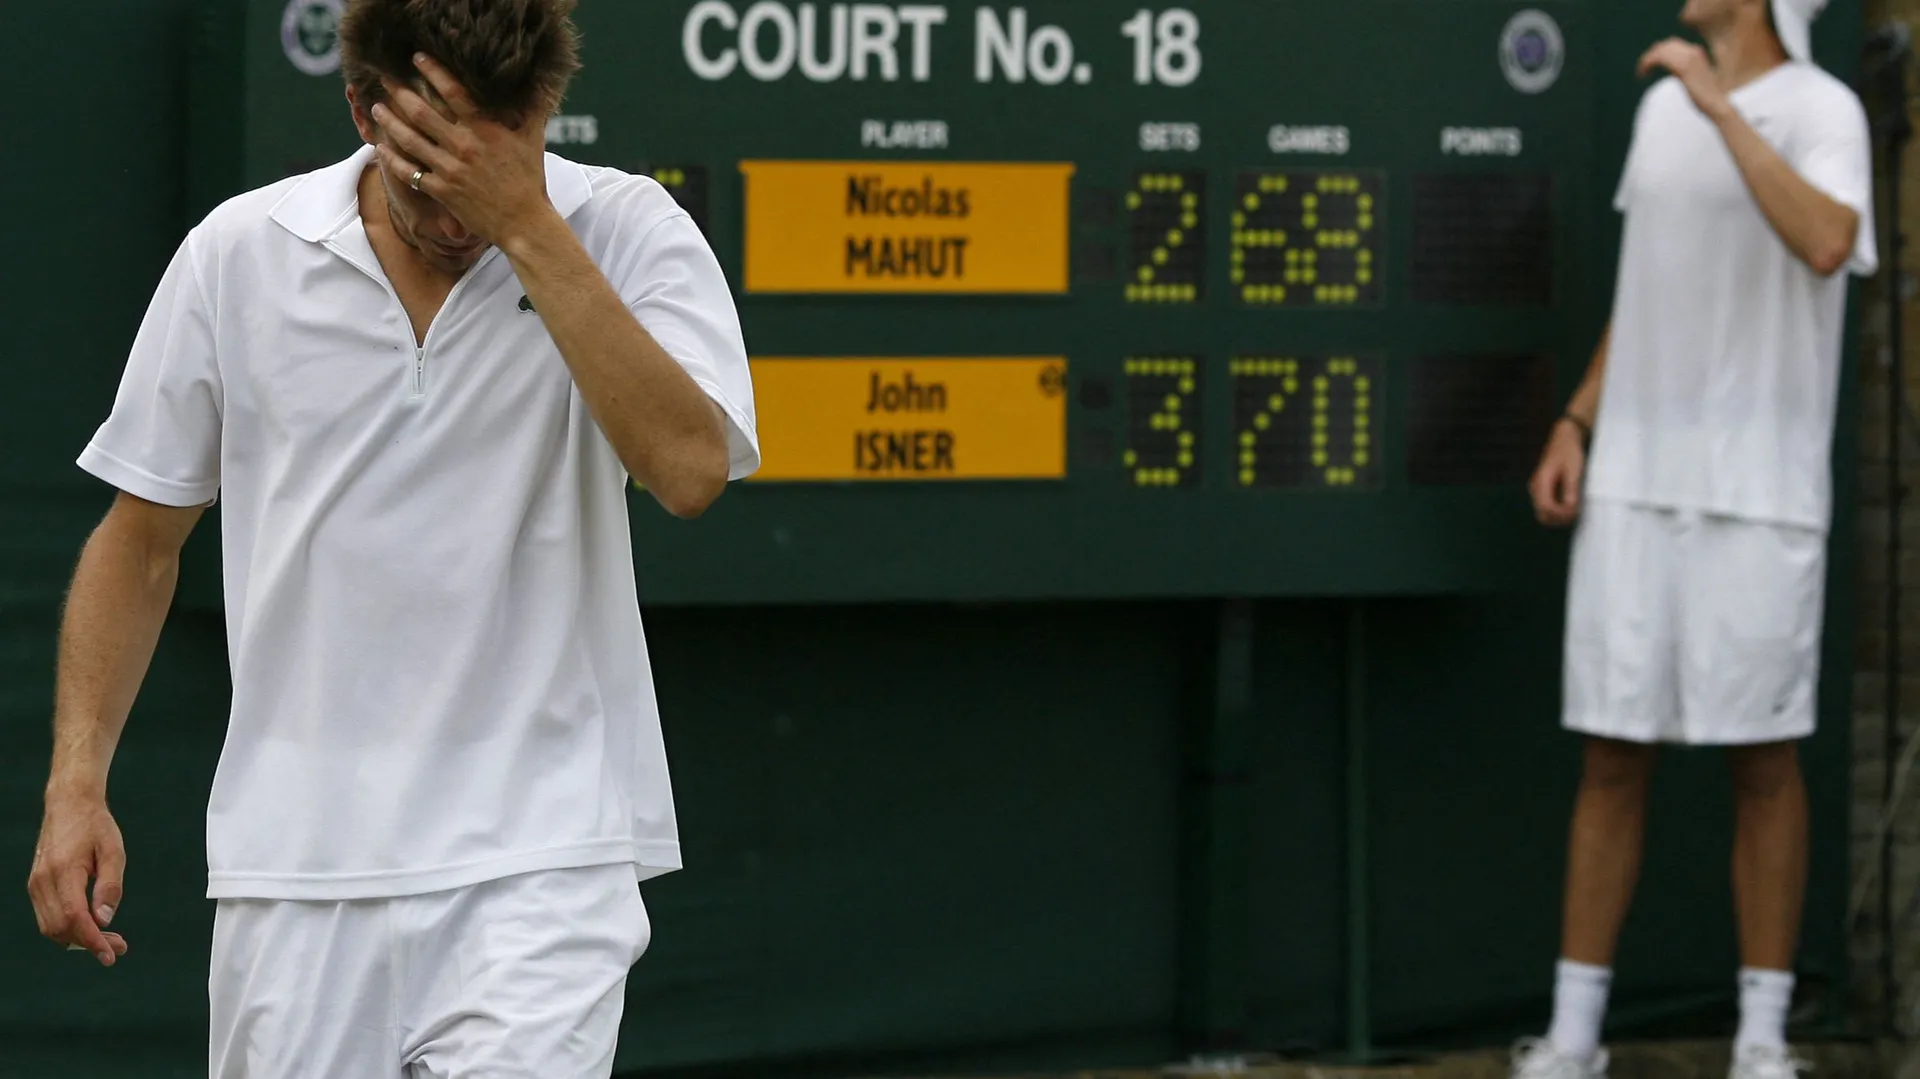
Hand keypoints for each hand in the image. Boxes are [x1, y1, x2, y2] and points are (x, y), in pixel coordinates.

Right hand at [27, 791, 127, 965]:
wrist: (69, 804)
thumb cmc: (95, 826)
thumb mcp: (113, 852)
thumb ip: (110, 886)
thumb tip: (105, 920)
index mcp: (64, 871)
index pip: (75, 918)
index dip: (92, 940)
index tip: (110, 955)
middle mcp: (43, 881)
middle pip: (61, 928)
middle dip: (89, 943)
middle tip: (118, 946)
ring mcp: (35, 884)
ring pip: (50, 927)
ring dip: (77, 939)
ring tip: (107, 939)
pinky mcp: (35, 885)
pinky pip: (47, 917)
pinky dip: (66, 928)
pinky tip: (89, 926)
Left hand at [370, 54, 553, 246]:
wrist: (524, 223)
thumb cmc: (530, 180)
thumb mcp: (533, 140)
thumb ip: (533, 109)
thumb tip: (545, 82)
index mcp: (484, 129)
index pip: (453, 92)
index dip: (433, 71)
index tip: (417, 58)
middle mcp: (463, 145)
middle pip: (422, 112)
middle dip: (400, 92)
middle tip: (385, 78)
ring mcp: (450, 169)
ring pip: (410, 140)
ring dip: (389, 122)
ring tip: (376, 108)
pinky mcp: (442, 191)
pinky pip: (410, 173)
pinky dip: (392, 160)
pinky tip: (380, 148)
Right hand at [1529, 420, 1587, 527]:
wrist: (1564, 438)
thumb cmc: (1569, 451)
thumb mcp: (1573, 469)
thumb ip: (1570, 488)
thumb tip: (1570, 507)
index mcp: (1541, 481)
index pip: (1546, 507)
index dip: (1561, 514)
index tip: (1575, 511)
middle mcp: (1536, 487)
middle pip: (1542, 514)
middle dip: (1559, 518)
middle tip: (1575, 513)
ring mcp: (1538, 489)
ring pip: (1544, 512)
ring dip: (1558, 516)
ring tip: (1574, 511)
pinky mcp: (1543, 489)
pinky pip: (1547, 506)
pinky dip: (1557, 511)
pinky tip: (1570, 506)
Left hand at [1638, 38, 1730, 119]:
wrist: (1716, 105)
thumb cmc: (1706, 98)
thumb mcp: (1693, 80)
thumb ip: (1684, 73)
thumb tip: (1674, 71)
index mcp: (1696, 53)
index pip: (1672, 44)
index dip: (1658, 52)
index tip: (1649, 66)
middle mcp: (1693, 52)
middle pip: (1665, 45)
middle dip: (1651, 55)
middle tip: (1642, 70)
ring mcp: (1689, 58)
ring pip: (1660, 50)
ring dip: (1646, 60)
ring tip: (1641, 73)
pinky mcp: (1683, 67)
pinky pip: (1659, 58)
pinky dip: (1646, 64)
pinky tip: (1642, 75)